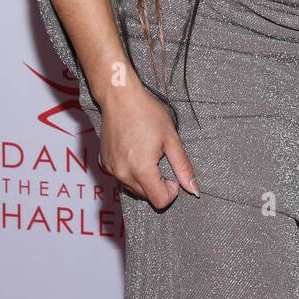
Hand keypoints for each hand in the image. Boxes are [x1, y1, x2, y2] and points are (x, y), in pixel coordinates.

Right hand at [94, 70, 199, 210]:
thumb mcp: (171, 138)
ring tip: (148, 154)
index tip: (173, 175)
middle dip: (158, 184)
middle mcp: (123, 174)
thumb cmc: (147, 113)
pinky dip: (131, 173)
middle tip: (162, 159)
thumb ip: (182, 166)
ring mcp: (111, 169)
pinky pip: (121, 178)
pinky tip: (135, 153)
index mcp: (141, 169)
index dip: (172, 191)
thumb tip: (194, 189)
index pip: (160, 201)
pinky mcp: (104, 163)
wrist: (120, 98)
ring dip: (145, 180)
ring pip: (133, 189)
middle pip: (147, 196)